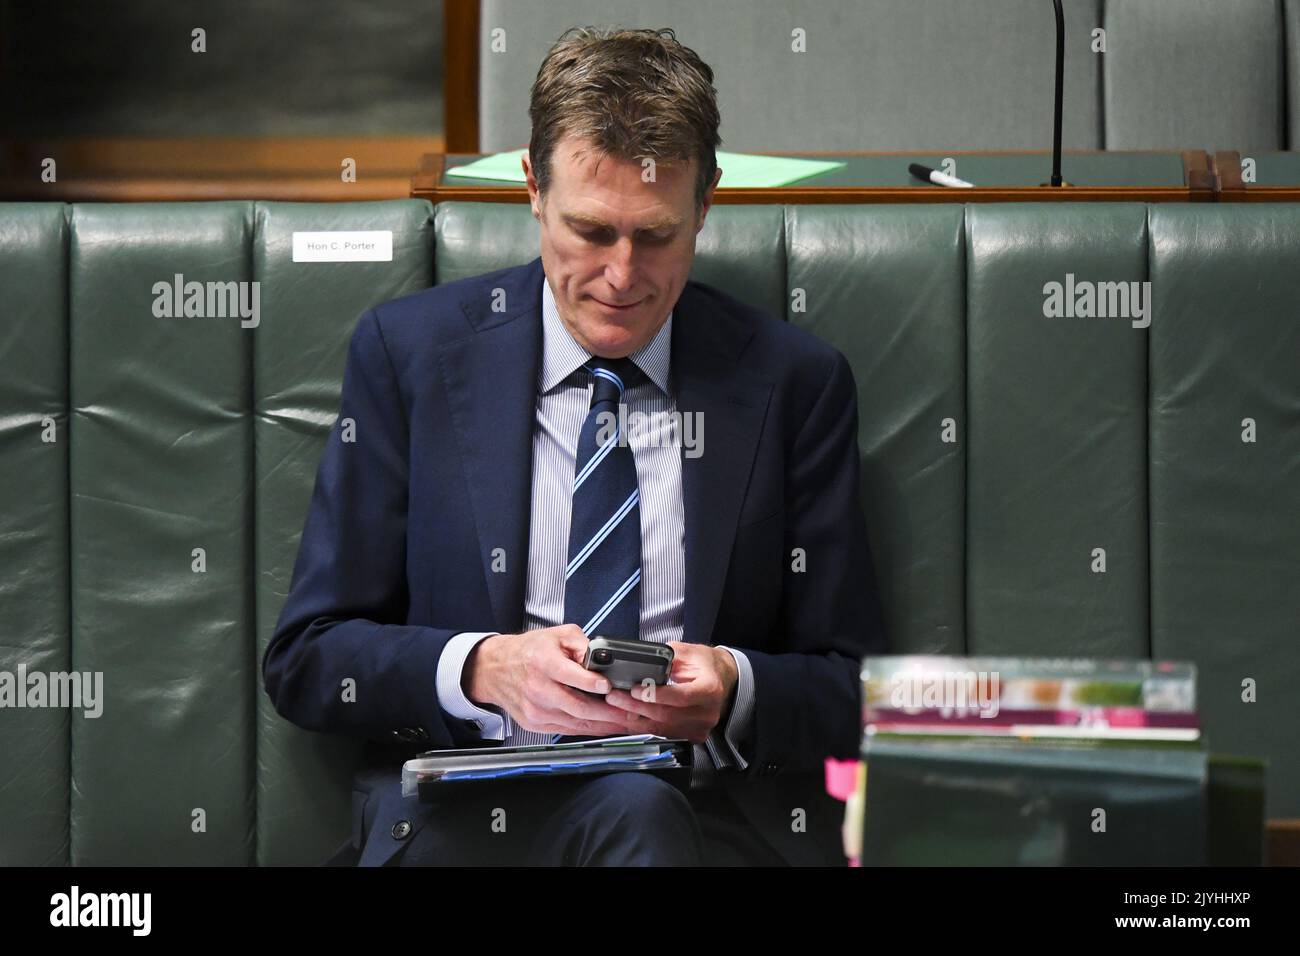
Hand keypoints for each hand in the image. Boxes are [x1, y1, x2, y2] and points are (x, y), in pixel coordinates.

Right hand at [462, 624, 640, 736]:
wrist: (495, 670)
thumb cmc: (528, 651)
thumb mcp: (556, 635)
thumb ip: (581, 643)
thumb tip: (603, 655)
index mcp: (542, 662)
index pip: (569, 675)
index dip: (592, 683)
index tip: (609, 686)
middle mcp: (538, 688)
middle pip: (578, 706)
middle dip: (608, 712)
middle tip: (630, 711)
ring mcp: (536, 710)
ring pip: (576, 723)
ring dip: (603, 724)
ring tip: (624, 721)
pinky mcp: (535, 723)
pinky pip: (567, 730)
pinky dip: (588, 729)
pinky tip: (604, 725)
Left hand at [601, 642, 738, 743]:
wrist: (723, 680)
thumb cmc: (704, 664)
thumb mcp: (688, 652)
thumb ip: (666, 659)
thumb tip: (640, 664)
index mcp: (709, 690)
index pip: (680, 697)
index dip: (655, 694)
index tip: (634, 688)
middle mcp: (707, 713)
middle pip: (666, 716)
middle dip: (635, 707)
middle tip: (613, 697)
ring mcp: (700, 728)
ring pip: (660, 729)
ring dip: (633, 720)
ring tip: (612, 709)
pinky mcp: (691, 736)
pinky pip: (662, 735)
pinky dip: (640, 729)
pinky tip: (624, 721)